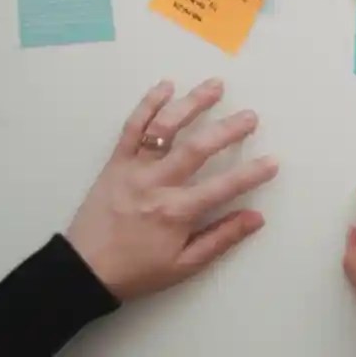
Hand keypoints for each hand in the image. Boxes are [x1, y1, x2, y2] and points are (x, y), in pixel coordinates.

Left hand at [65, 78, 278, 300]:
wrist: (83, 270)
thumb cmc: (137, 270)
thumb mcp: (183, 265)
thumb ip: (221, 238)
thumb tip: (257, 217)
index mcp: (176, 212)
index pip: (224, 188)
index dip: (252, 174)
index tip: (273, 161)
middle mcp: (156, 184)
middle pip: (197, 148)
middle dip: (227, 129)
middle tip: (251, 116)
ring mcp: (134, 168)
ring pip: (164, 128)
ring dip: (191, 104)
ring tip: (215, 86)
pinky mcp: (116, 162)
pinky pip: (132, 128)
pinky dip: (148, 105)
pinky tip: (165, 87)